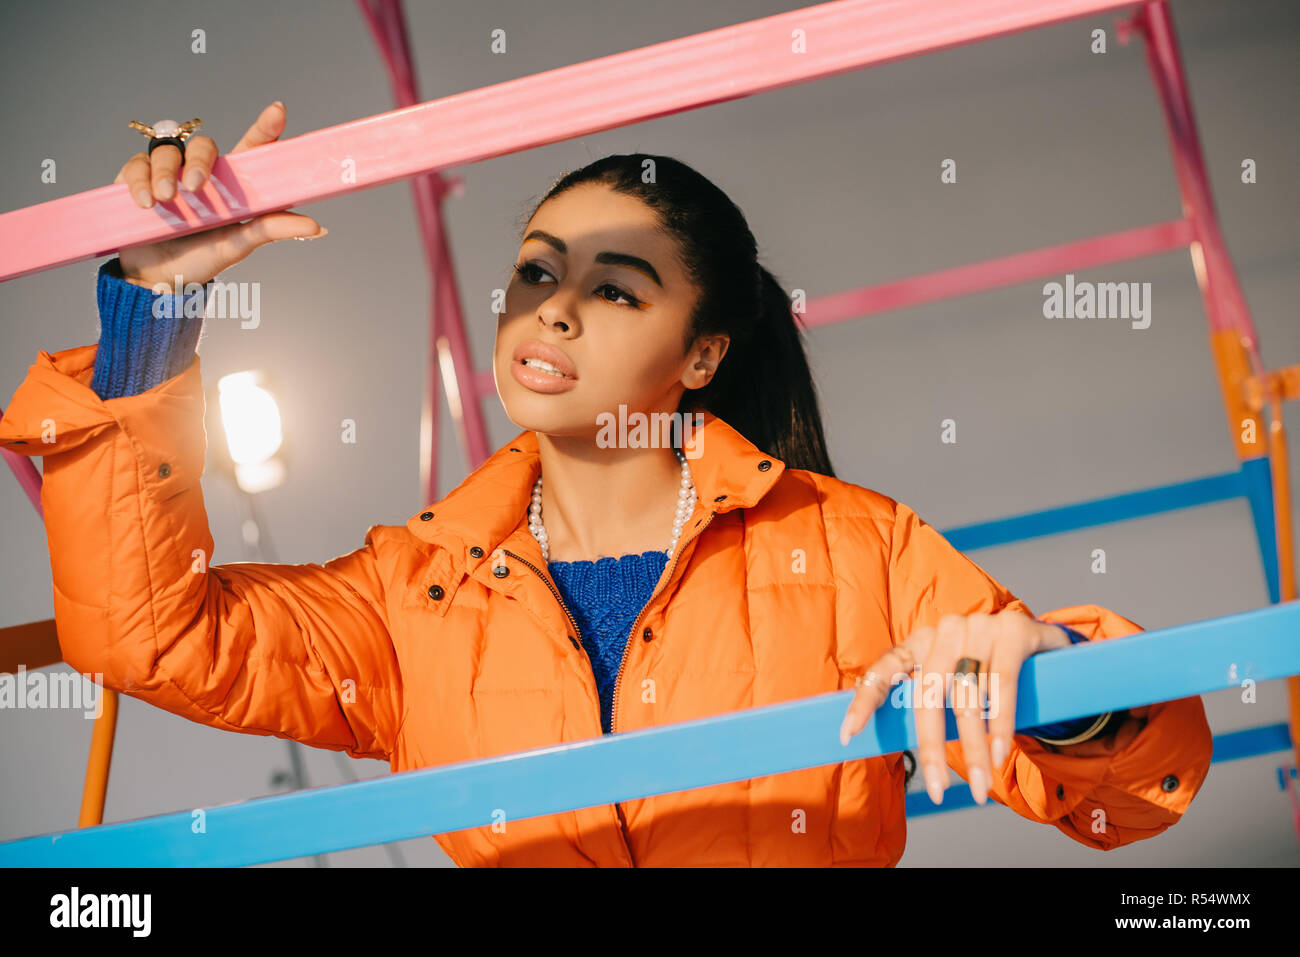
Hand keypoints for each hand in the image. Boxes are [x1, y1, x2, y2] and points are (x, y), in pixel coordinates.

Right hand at [115, 101, 326, 289]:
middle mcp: (201, 172)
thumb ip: (272, 229)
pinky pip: (136, 165)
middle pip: (204, 146)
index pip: (251, 148)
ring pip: (167, 151)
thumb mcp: (239, 245)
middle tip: (195, 188)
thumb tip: (318, 227)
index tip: (279, 110)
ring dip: (165, 173)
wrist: (158, 279)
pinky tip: (145, 203)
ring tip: (166, 201)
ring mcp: (169, 173)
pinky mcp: (138, 179)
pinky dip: (139, 181)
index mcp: (232, 184)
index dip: (266, 127)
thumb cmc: (203, 257)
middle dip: (199, 162)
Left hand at [839, 610, 1070, 805]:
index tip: (848, 735)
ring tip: (981, 785)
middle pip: (928, 694)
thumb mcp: (956, 685)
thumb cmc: (991, 673)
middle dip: (932, 746)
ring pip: (968, 697)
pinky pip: (1002, 683)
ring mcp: (979, 626)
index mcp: (920, 643)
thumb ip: (930, 705)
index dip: (864, 701)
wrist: (1048, 647)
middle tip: (937, 789)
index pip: (884, 670)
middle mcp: (945, 630)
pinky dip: (999, 723)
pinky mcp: (1014, 630)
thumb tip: (894, 745)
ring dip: (974, 749)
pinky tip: (999, 753)